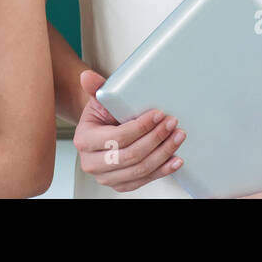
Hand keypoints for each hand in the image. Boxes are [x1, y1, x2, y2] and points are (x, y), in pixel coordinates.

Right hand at [73, 70, 184, 192]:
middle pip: (131, 156)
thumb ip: (96, 87)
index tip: (158, 115)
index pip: (117, 137)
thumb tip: (86, 76)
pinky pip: (144, 180)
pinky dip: (163, 170)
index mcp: (85, 141)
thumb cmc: (102, 115)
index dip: (141, 127)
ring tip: (177, 137)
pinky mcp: (120, 184)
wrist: (101, 130)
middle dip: (156, 139)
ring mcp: (106, 177)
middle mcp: (92, 163)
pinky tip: (175, 159)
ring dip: (163, 153)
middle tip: (171, 124)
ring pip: (140, 170)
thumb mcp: (98, 99)